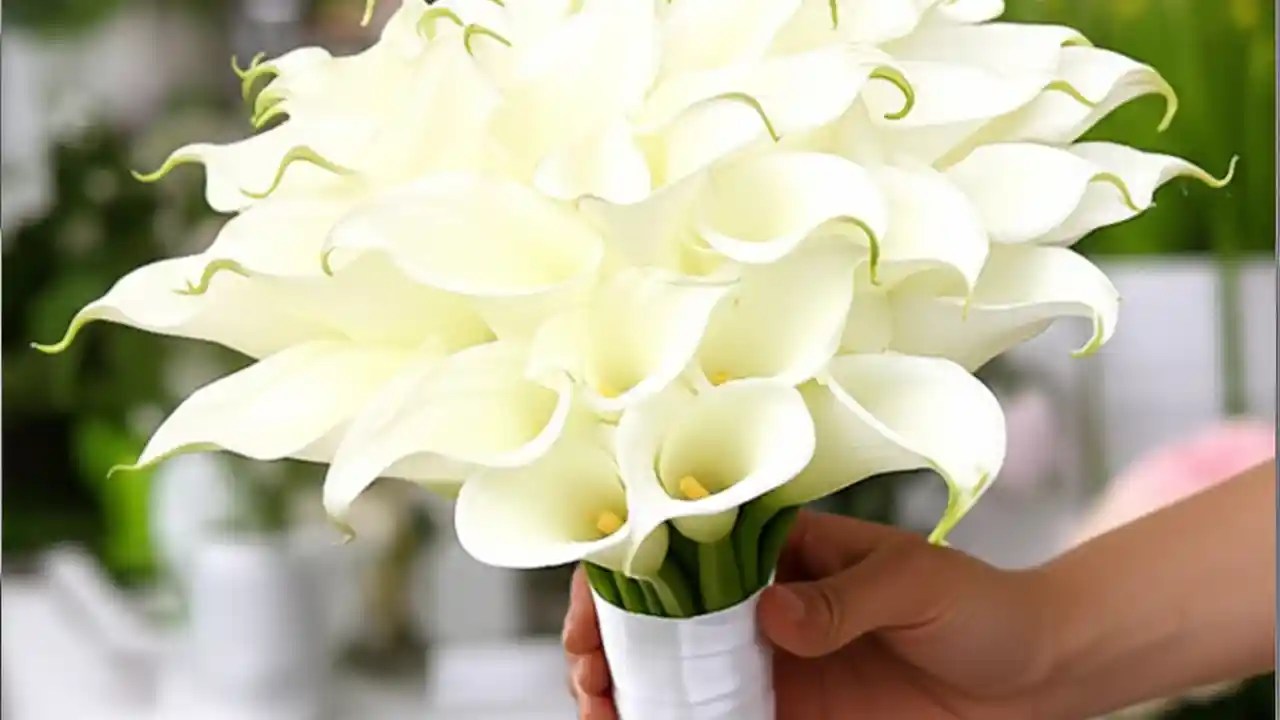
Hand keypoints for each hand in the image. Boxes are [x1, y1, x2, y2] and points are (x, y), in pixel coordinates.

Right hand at [563, 510, 1057, 719]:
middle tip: (591, 678)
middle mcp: (764, 607)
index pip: (686, 548)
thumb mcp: (914, 582)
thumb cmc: (979, 606)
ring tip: (604, 715)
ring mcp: (774, 665)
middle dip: (612, 643)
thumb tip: (771, 614)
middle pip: (664, 618)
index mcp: (784, 552)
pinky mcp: (794, 716)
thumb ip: (841, 597)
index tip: (597, 612)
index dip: (628, 574)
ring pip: (680, 677)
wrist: (1035, 674)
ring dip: (632, 694)